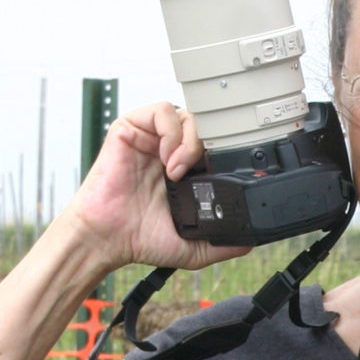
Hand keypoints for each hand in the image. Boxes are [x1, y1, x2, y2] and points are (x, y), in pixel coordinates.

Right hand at [66, 102, 250, 270]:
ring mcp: (151, 139)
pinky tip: (168, 160)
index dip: (226, 152)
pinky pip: (160, 111)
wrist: (108, 240)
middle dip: (212, 143)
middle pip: (204, 125)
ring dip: (192, 140)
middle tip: (206, 170)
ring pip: (186, 114)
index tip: (228, 173)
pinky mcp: (130, 130)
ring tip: (181, 170)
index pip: (215, 144)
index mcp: (187, 171)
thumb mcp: (193, 247)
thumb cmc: (140, 238)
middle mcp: (169, 150)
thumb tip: (251, 241)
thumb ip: (223, 242)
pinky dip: (171, 132)